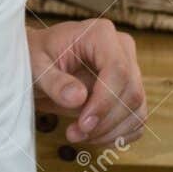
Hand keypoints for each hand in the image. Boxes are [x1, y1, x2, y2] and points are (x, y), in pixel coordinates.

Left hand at [27, 19, 145, 147]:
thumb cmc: (36, 57)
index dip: (104, 102)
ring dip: (110, 132)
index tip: (83, 124)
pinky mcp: (130, 91)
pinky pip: (135, 119)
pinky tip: (92, 137)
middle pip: (131, 92)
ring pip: (136, 109)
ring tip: (78, 136)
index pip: (118, 70)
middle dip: (105, 121)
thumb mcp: (35, 66)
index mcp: (100, 34)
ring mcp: (130, 69)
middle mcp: (121, 49)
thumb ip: (55, 82)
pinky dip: (117, 135)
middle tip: (75, 134)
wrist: (40, 62)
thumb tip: (78, 98)